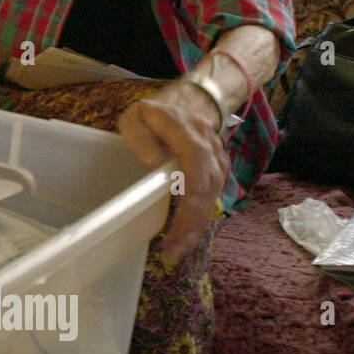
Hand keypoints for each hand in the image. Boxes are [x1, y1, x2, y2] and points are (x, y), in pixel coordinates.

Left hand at [117, 83, 230, 259]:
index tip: (177, 222)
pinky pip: (212, 198)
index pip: (197, 164)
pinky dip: (200, 219)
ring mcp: (218, 160)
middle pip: (208, 188)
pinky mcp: (218, 171)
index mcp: (188, 131)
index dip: (191, 196)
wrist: (190, 102)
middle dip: (192, 222)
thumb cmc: (154, 114)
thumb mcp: (135, 116)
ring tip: (176, 250)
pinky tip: (186, 237)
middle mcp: (210, 146)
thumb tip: (154, 164)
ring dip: (197, 226)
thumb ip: (139, 136)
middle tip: (173, 250)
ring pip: (214, 197)